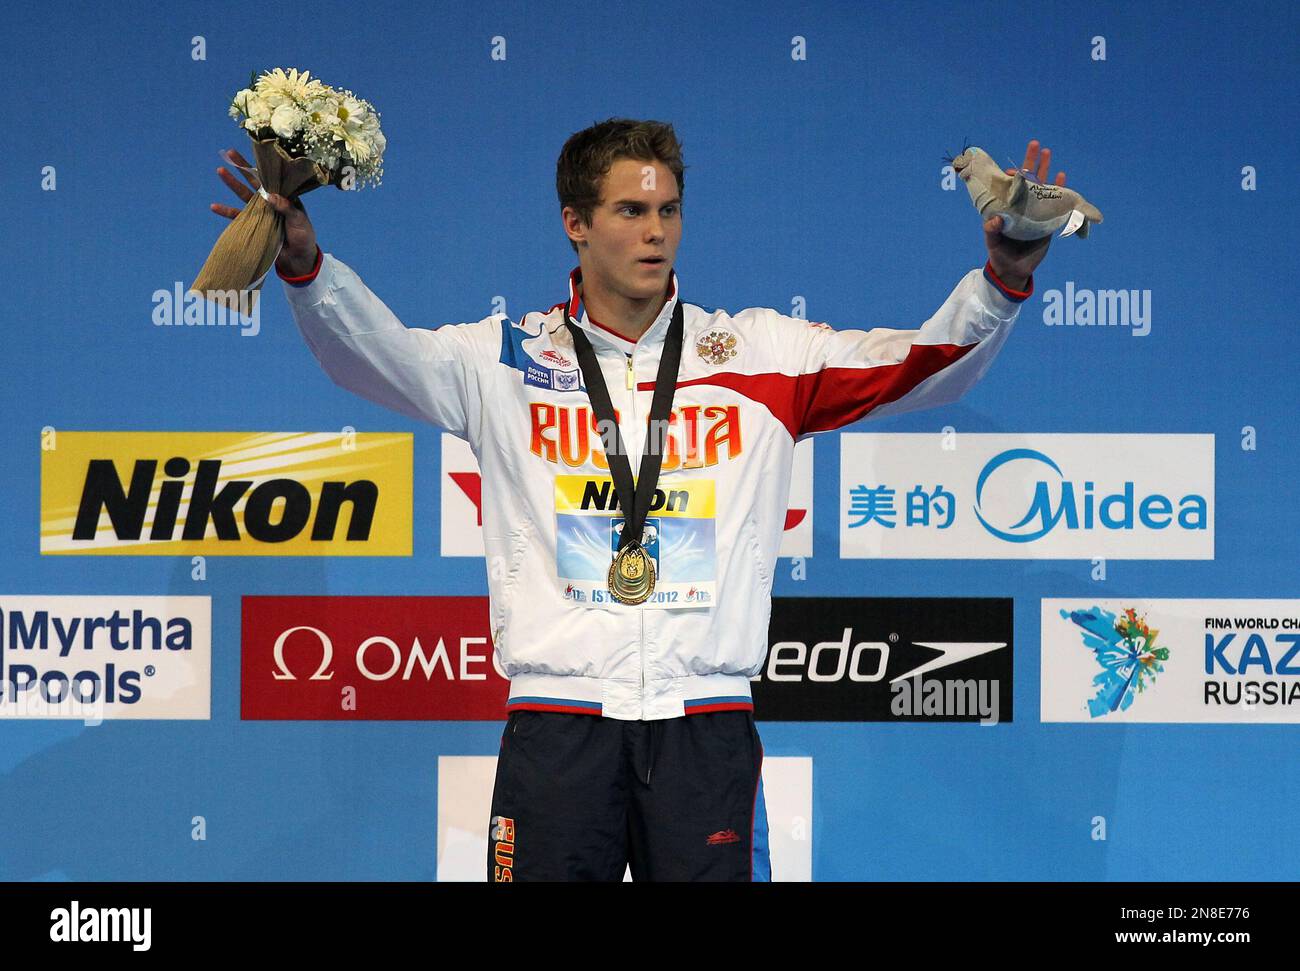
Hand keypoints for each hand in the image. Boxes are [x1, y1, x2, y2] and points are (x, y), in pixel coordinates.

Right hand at [211, 148, 318, 275]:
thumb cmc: (303, 236)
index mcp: (284, 196)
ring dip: (232, 184)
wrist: (298, 257)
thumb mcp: (299, 220)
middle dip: (242, 167)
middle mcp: (271, 201)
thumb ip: (286, 208)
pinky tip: (214, 206)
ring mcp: (261, 212)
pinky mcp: (254, 225)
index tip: (253, 153)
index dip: (262, 166)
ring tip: (220, 171)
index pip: (272, 178)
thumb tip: (269, 196)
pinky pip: (238, 216)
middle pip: (254, 181)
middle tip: (229, 153)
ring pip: (244, 194)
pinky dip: (226, 212)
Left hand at [982, 139, 1066, 291]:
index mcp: (1007, 209)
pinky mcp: (1047, 220)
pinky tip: (1062, 175)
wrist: (1014, 271)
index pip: (1010, 187)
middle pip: (1028, 180)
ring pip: (1042, 187)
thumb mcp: (993, 244)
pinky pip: (1055, 202)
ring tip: (1048, 152)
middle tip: (1035, 144)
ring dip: (1045, 170)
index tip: (1013, 168)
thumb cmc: (1000, 257)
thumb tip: (995, 220)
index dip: (1013, 176)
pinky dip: (1059, 189)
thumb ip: (992, 232)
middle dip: (1031, 162)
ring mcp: (1035, 212)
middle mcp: (1021, 207)